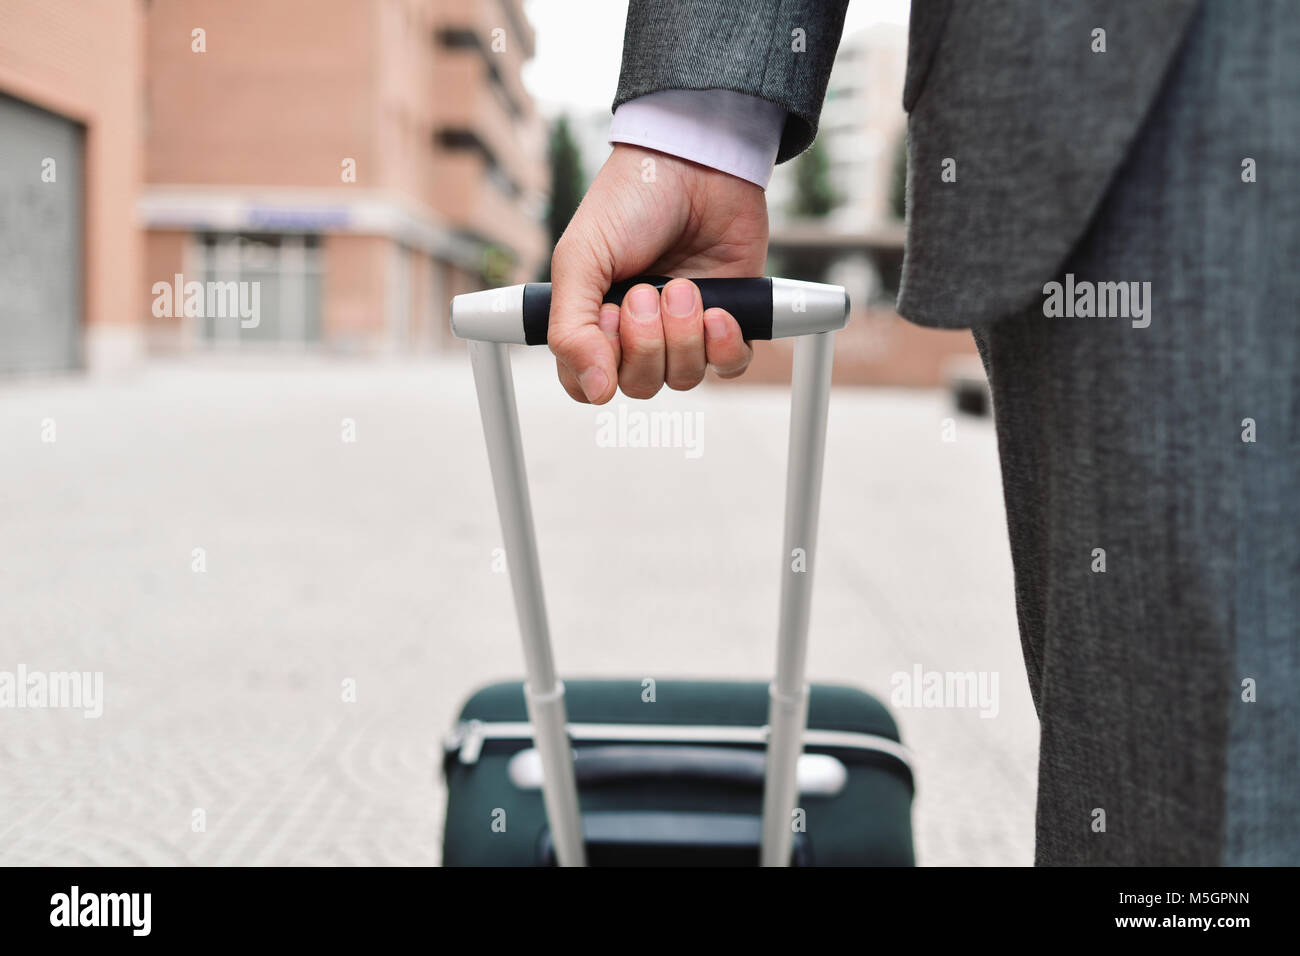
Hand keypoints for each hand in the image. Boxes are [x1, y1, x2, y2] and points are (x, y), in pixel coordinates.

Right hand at [548, 144, 768, 402]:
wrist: (698, 163)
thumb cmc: (632, 200)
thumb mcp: (581, 258)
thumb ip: (571, 328)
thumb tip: (594, 392)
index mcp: (593, 319)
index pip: (586, 383)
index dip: (598, 367)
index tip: (608, 322)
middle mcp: (636, 332)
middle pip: (639, 385)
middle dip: (646, 342)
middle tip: (647, 290)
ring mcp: (683, 329)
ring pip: (683, 377)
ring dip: (684, 335)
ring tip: (684, 287)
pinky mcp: (728, 320)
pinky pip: (728, 366)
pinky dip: (724, 346)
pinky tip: (719, 311)